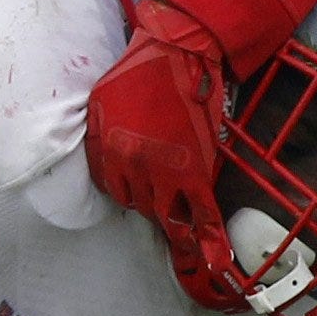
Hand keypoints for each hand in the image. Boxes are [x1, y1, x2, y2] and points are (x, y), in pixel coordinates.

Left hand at [84, 0, 238, 308]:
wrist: (177, 53)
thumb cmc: (136, 72)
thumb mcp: (100, 103)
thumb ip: (99, 135)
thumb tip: (102, 156)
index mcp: (105, 152)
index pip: (114, 189)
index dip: (128, 187)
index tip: (140, 182)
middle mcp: (131, 168)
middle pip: (139, 203)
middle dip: (151, 198)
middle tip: (165, 189)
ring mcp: (164, 172)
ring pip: (164, 213)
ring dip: (173, 217)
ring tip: (183, 227)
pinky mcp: (195, 171)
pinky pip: (202, 213)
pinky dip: (210, 239)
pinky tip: (217, 262)